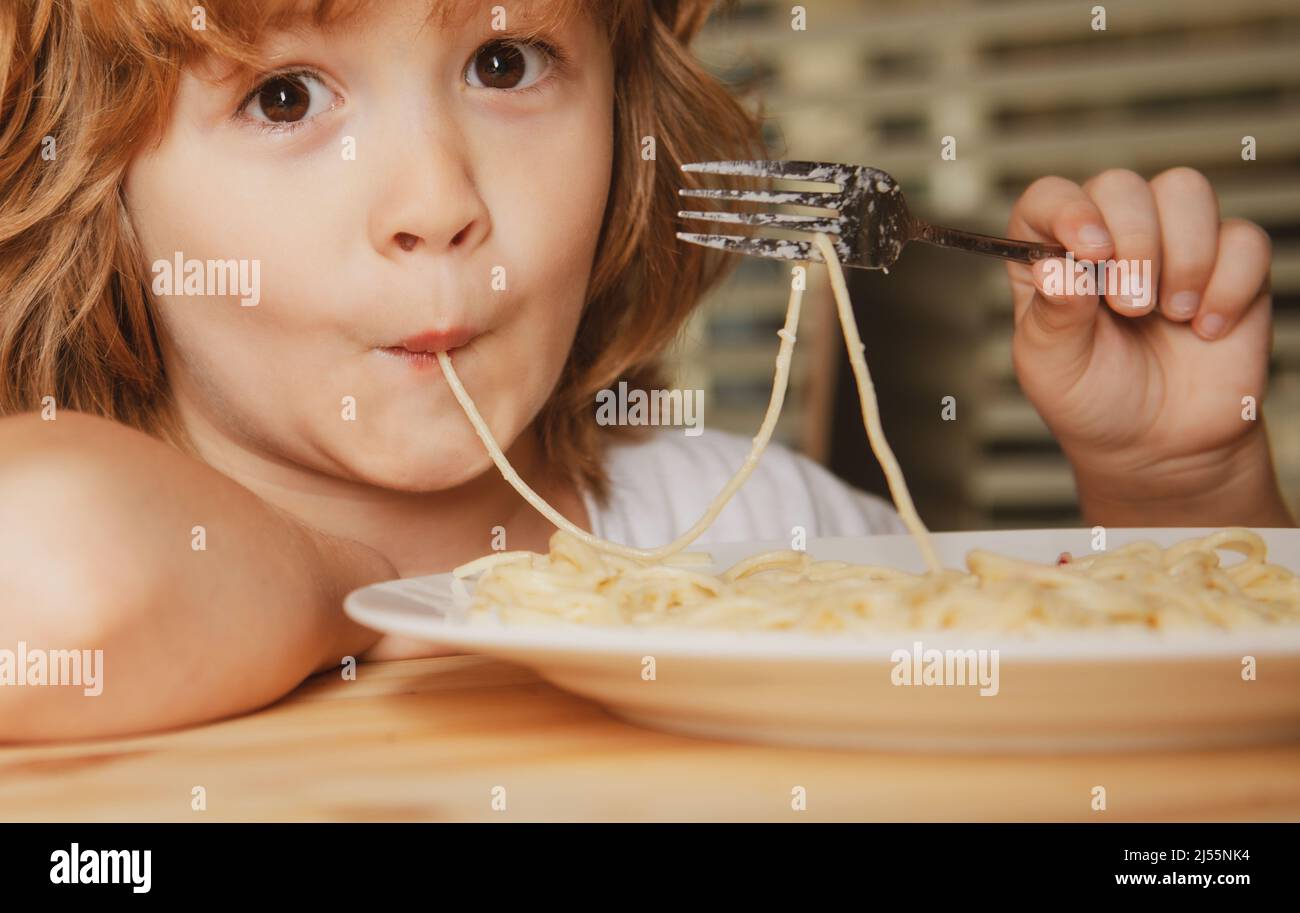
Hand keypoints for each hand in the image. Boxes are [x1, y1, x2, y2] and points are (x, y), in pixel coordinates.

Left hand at [1005, 167, 1292, 525]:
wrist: (1160, 444)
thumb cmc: (1093, 400)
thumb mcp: (1052, 367)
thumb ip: (1051, 315)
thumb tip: (1055, 267)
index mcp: (1051, 254)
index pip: (1049, 197)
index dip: (1069, 209)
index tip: (1091, 250)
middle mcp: (1109, 236)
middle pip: (1122, 185)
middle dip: (1132, 243)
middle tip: (1131, 307)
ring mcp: (1171, 244)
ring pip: (1186, 191)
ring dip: (1182, 254)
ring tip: (1168, 314)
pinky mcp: (1228, 264)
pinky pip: (1243, 238)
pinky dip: (1228, 285)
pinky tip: (1206, 329)